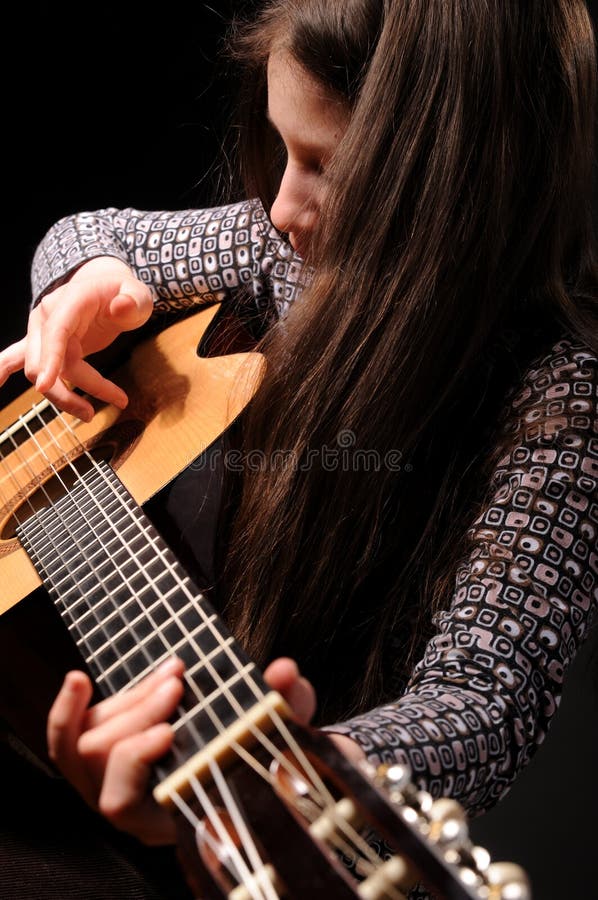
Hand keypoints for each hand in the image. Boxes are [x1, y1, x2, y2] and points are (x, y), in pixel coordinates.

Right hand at [0, 257, 152, 420]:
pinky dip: (1, 370)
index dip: (50, 358)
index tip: (45, 385)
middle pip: (45, 360)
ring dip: (58, 395)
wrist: (105, 287)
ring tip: (88, 413)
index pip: (56, 332)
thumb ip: (133, 302)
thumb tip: (121, 307)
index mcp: (71, 301)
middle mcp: (47, 315)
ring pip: (37, 370)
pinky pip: (14, 358)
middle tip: (92, 413)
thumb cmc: (122, 293)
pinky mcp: (41, 344)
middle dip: (67, 391)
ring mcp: (40, 330)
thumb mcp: (138, 295)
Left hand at [47, 656, 364, 844]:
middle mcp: (131, 809)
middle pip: (104, 761)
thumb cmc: (264, 748)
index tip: (168, 729)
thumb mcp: (282, 727)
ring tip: (170, 674)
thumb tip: (284, 672)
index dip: (133, 762)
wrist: (246, 752)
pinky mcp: (100, 757)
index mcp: (168, 815)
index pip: (123, 803)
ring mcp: (109, 783)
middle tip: (179, 682)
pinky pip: (66, 737)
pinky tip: (79, 678)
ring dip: (126, 701)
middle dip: (141, 713)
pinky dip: (69, 707)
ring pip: (85, 743)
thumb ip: (286, 702)